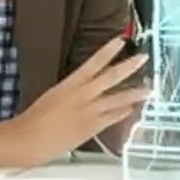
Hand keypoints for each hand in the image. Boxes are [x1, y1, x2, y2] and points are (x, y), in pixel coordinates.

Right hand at [16, 37, 149, 164]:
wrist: (30, 140)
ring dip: (135, 94)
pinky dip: (123, 113)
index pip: (93, 62)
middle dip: (129, 67)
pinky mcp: (93, 128)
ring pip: (119, 100)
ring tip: (149, 89)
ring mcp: (91, 112)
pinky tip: (131, 110)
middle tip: (144, 58)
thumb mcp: (55, 94)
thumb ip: (73, 88)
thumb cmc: (36, 116)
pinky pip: (113, 118)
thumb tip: (87, 85)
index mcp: (71, 84)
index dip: (108, 50)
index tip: (121, 40)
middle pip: (112, 77)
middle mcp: (84, 95)